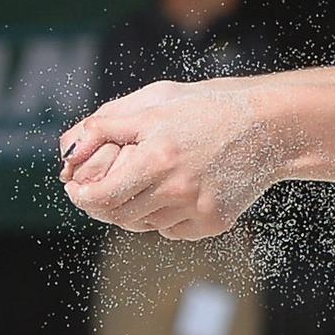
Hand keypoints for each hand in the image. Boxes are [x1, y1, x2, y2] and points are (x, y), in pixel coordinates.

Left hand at [59, 79, 281, 239]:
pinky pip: (173, 229)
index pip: (100, 197)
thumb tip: (66, 156)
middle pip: (119, 216)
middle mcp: (177, 189)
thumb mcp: (152, 104)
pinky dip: (166, 216)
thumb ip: (103, 127)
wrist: (268, 127)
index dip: (81, 196)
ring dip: (136, 209)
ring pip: (145, 225)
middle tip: (101, 190)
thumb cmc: (205, 109)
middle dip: (104, 205)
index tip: (76, 189)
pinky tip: (179, 190)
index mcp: (156, 157)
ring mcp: (198, 209)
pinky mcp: (215, 222)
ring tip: (150, 180)